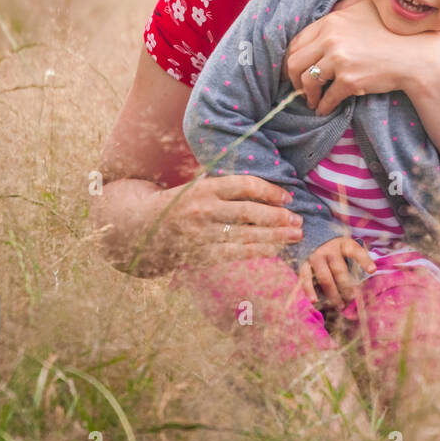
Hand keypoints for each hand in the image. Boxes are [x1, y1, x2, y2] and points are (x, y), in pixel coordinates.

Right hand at [155, 175, 304, 263]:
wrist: (141, 228)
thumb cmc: (180, 203)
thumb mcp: (198, 185)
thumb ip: (227, 186)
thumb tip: (269, 186)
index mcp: (203, 188)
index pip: (244, 186)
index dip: (270, 191)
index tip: (288, 197)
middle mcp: (203, 211)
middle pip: (249, 213)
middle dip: (278, 217)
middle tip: (298, 219)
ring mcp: (201, 235)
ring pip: (246, 236)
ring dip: (275, 236)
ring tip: (296, 234)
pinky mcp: (200, 255)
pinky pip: (235, 254)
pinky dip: (259, 251)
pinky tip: (276, 248)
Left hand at [284, 0, 439, 114]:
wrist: (418, 56)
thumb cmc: (395, 33)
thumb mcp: (366, 10)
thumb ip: (343, 12)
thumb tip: (325, 23)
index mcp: (332, 21)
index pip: (297, 41)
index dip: (292, 59)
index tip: (294, 70)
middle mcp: (331, 38)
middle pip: (295, 62)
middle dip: (294, 79)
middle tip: (299, 88)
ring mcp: (340, 60)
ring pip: (307, 81)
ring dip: (307, 95)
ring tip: (313, 101)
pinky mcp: (349, 80)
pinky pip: (327, 98)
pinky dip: (323, 106)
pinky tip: (325, 109)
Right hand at [299, 236, 376, 309]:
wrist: (311, 236)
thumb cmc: (335, 248)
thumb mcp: (347, 247)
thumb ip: (356, 259)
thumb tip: (369, 275)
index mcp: (343, 244)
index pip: (356, 251)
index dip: (364, 261)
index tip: (372, 270)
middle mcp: (329, 250)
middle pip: (339, 269)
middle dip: (347, 285)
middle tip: (352, 298)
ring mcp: (316, 257)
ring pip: (324, 277)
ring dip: (332, 293)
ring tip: (339, 305)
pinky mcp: (303, 263)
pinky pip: (306, 278)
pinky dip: (309, 290)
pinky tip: (314, 301)